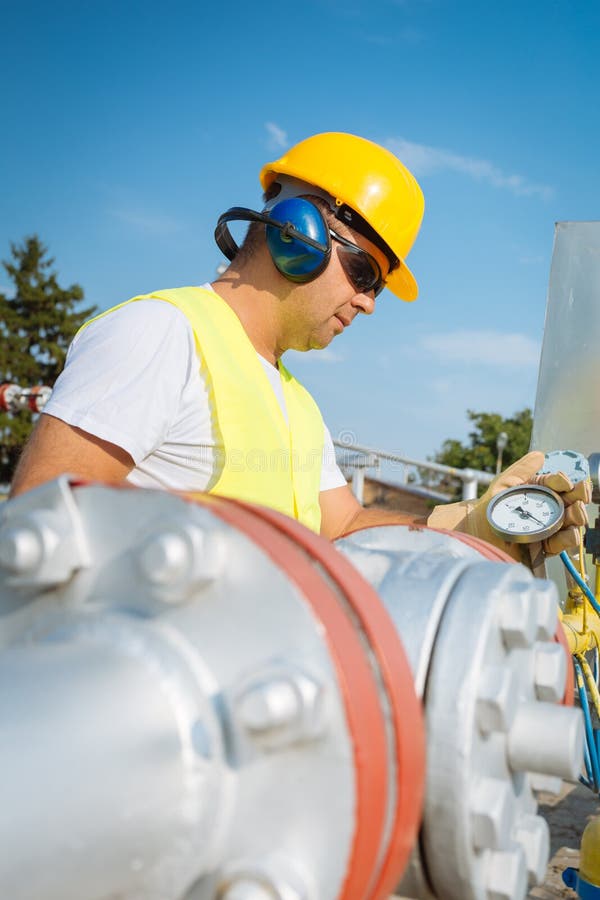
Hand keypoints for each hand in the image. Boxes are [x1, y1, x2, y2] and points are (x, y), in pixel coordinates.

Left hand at [427, 451, 590, 560]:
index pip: (558, 486)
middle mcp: (545, 511)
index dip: (565, 483)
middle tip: (581, 495)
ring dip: (576, 517)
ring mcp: (545, 529)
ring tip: (578, 513)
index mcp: (538, 494)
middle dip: (578, 498)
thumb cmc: (488, 507)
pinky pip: (559, 544)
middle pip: (568, 504)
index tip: (566, 482)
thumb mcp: (504, 484)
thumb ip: (521, 470)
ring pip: (568, 523)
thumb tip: (540, 455)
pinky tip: (572, 533)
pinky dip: (568, 539)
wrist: (475, 532)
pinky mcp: (542, 547)